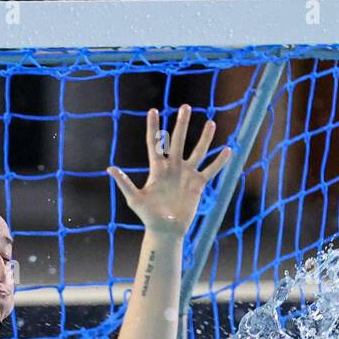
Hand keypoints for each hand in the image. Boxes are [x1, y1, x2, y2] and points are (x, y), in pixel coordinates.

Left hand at [107, 104, 231, 237]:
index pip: (155, 143)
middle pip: (178, 141)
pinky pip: (211, 170)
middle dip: (182, 124)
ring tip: (210, 123)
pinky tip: (228, 150)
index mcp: (157, 168)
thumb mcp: (135, 199)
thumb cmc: (148, 216)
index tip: (153, 111)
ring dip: (204, 138)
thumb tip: (110, 168)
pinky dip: (219, 161)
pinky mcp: (198, 184)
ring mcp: (186, 174)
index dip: (153, 128)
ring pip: (197, 152)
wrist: (166, 230)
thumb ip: (124, 183)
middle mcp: (173, 167)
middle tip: (186, 107)